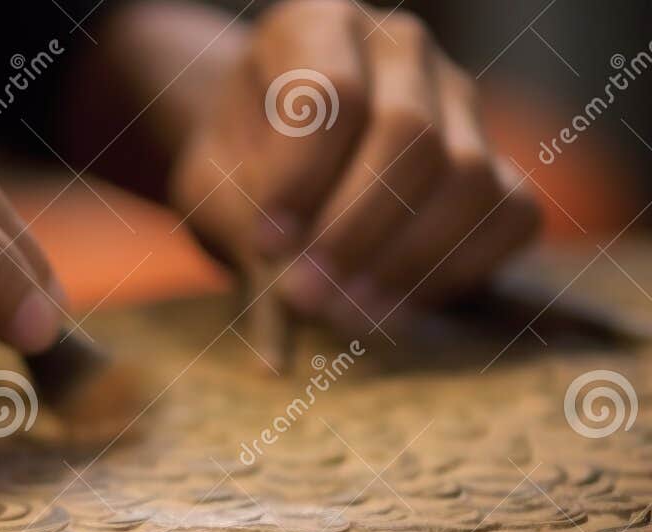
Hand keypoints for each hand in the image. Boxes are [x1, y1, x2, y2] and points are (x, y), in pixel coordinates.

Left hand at [167, 0, 540, 333]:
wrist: (276, 170)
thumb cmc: (240, 170)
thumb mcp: (212, 185)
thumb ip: (242, 223)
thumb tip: (284, 313)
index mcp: (318, 25)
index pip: (334, 91)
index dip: (302, 176)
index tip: (266, 242)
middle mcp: (401, 48)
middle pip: (411, 134)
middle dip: (356, 229)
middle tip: (308, 295)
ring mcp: (460, 100)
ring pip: (467, 177)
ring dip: (406, 260)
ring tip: (347, 313)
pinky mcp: (499, 161)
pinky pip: (508, 215)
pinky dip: (460, 271)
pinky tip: (399, 306)